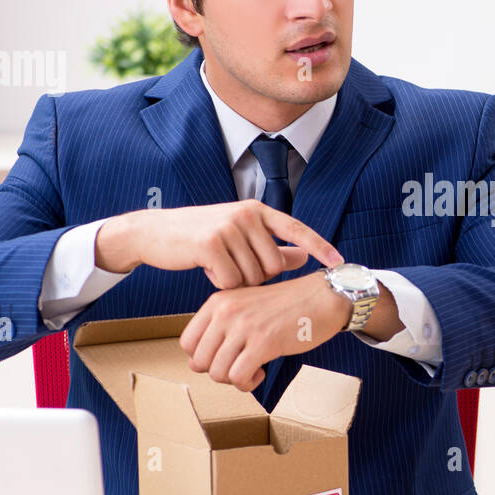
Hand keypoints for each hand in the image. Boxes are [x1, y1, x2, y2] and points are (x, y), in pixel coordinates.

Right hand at [95, 200, 343, 288]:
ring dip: (237, 282)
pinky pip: (231, 282)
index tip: (340, 262)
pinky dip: (220, 284)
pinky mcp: (211, 245)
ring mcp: (229, 228)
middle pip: (274, 266)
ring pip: (253, 277)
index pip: (297, 228)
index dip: (320, 246)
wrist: (154, 234)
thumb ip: (271, 246)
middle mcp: (246, 214)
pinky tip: (205, 269)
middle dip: (258, 277)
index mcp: (257, 210)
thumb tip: (304, 257)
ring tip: (217, 265)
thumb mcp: (239, 236)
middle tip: (234, 267)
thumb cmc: (201, 239)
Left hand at [179, 272, 354, 390]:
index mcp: (218, 302)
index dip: (204, 358)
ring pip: (218, 373)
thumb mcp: (245, 304)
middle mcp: (226, 312)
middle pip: (199, 362)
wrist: (323, 297)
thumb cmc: (287, 306)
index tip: (225, 357)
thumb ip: (222, 324)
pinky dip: (248, 383)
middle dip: (219, 372)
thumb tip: (200, 361)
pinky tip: (262, 371)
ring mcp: (244, 326)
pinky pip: (239, 377)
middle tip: (240, 366)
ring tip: (253, 370)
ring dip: (235, 380)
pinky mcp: (264, 342)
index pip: (187, 343)